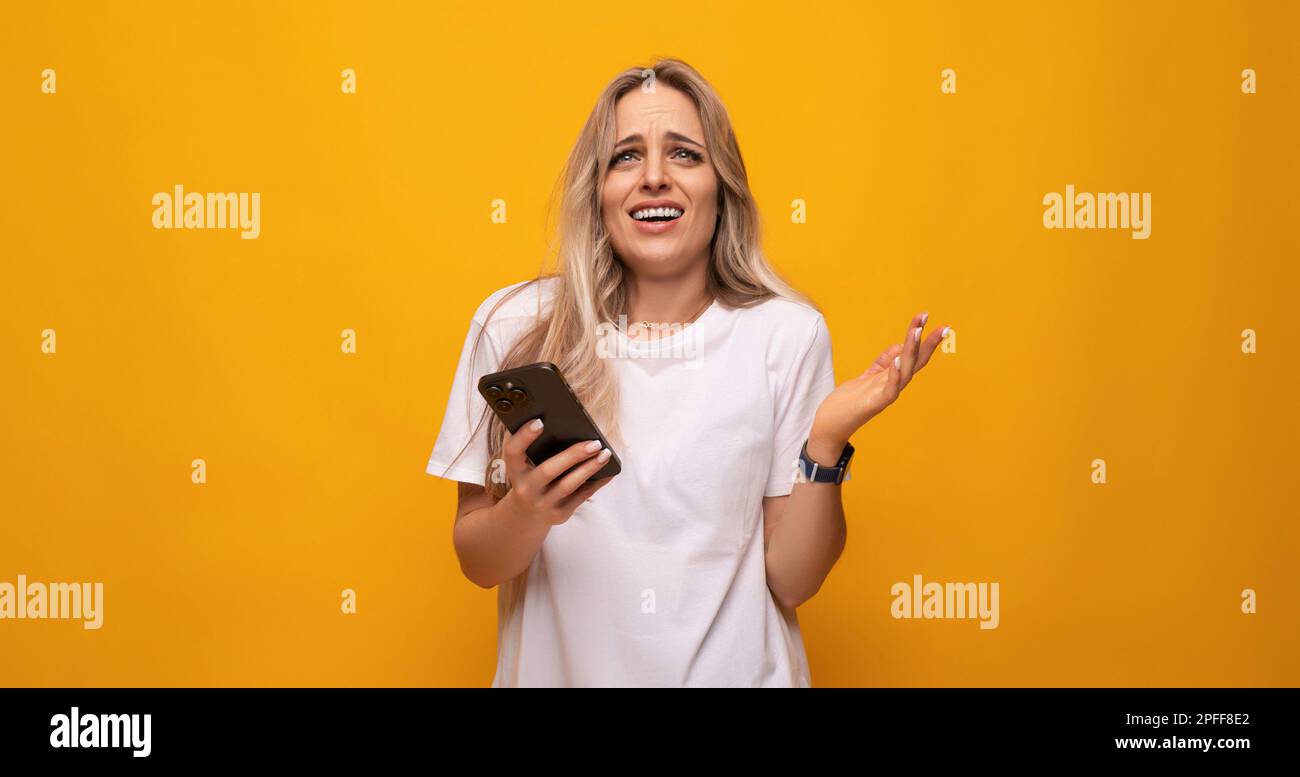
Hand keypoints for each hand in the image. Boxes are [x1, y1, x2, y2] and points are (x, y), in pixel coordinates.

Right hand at [497, 419, 615, 525]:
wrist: (526, 516)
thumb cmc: (529, 479)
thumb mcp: (523, 466)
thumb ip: (533, 448)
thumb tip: (560, 422)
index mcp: (514, 471)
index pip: (513, 452)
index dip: (524, 436)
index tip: (540, 421)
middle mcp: (526, 489)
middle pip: (548, 470)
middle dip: (573, 455)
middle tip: (595, 443)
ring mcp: (543, 504)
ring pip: (568, 485)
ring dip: (590, 468)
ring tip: (605, 454)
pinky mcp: (559, 514)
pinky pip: (581, 496)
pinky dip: (597, 482)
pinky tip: (608, 471)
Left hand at [809, 311, 949, 460]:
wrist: (831, 427)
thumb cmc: (848, 403)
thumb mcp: (867, 376)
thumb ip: (883, 362)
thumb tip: (900, 346)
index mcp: (893, 378)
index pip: (913, 356)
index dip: (922, 338)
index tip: (928, 318)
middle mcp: (894, 386)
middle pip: (916, 362)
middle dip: (928, 343)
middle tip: (941, 326)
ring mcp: (886, 395)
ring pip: (905, 371)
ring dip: (911, 350)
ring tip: (916, 331)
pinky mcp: (874, 404)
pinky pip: (890, 389)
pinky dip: (894, 374)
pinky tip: (897, 360)